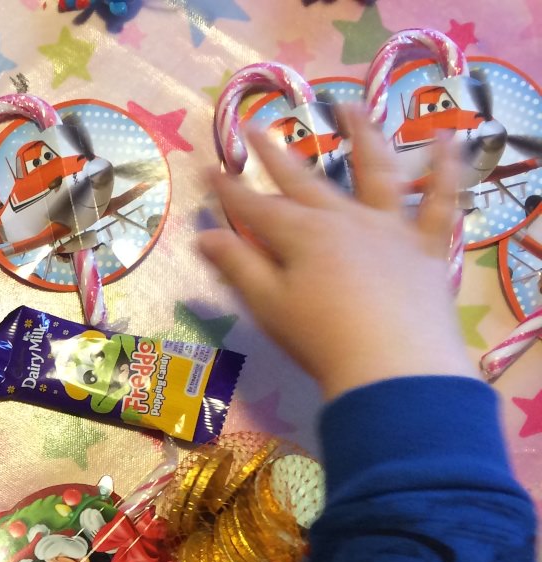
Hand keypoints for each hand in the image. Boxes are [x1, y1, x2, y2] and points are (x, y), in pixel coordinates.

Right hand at [196, 106, 476, 402]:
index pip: (255, 207)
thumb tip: (204, 236)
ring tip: (351, 107)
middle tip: (256, 127)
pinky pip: (440, 199)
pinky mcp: (425, 244)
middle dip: (276, 155)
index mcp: (301, 236)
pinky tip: (447, 137)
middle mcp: (344, 219)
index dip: (229, 189)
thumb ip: (238, 265)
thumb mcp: (269, 305)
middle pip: (304, 182)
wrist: (393, 363)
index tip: (208, 167)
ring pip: (374, 172)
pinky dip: (446, 167)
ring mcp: (389, 226)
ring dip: (361, 136)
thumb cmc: (322, 339)